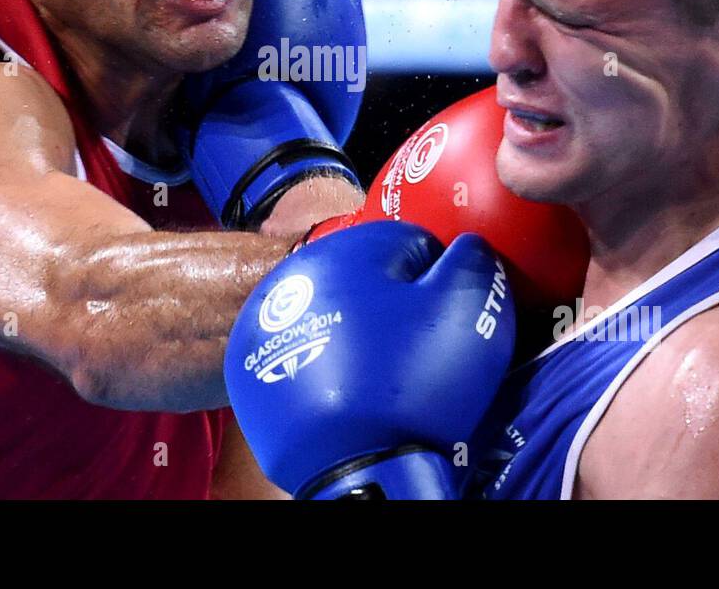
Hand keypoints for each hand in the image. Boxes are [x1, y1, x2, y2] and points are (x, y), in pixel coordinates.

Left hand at [225, 221, 514, 498]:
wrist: (359, 472)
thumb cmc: (416, 381)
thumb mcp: (467, 310)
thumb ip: (471, 262)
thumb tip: (466, 246)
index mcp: (344, 249)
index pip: (409, 245)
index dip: (439, 282)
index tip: (447, 319)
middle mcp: (291, 277)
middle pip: (363, 281)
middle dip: (393, 306)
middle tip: (416, 350)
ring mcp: (261, 326)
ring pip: (329, 316)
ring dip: (357, 334)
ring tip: (383, 377)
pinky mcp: (247, 371)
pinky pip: (300, 354)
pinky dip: (323, 366)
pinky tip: (347, 394)